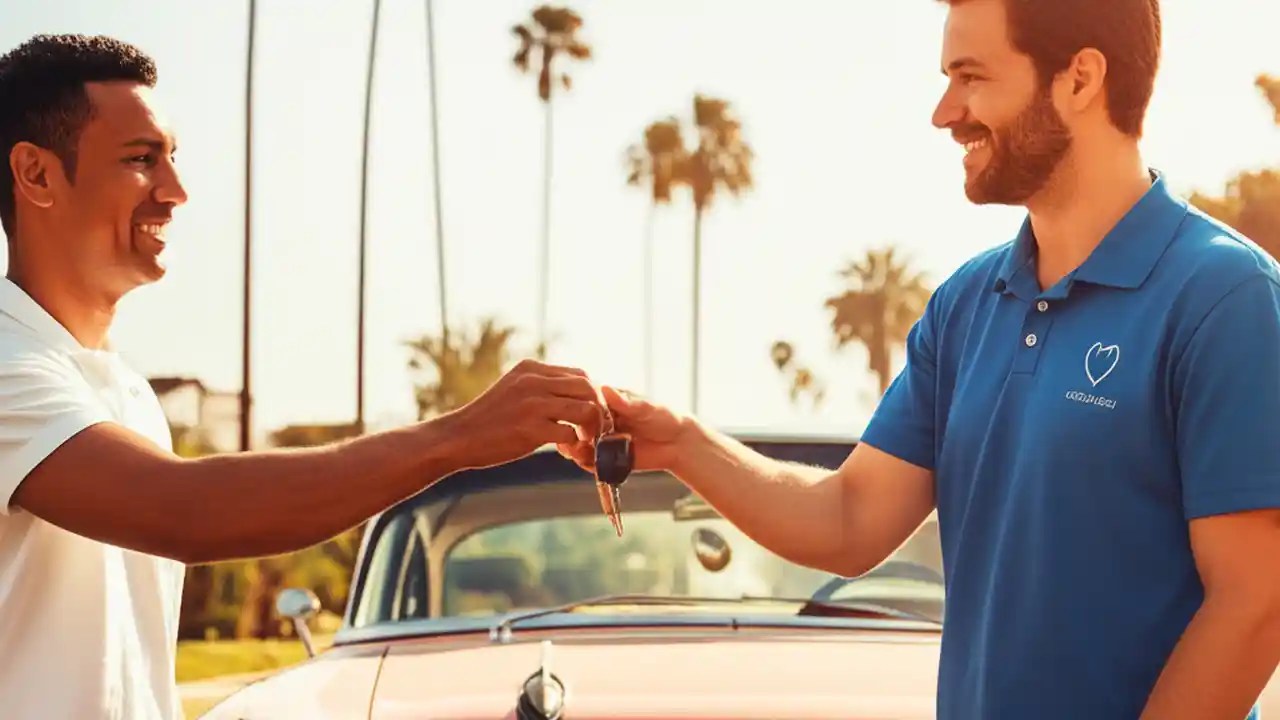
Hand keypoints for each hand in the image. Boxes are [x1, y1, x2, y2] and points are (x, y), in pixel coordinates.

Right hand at [449, 359, 604, 469]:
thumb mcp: (513, 389)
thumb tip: (574, 395)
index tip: (591, 414)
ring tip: (583, 441)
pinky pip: (570, 434)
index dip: (593, 396)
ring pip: (586, 409)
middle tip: (594, 429)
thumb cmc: (488, 419)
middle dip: (599, 410)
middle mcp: (534, 381)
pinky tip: (564, 450)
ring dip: (591, 428)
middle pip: (589, 388)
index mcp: (531, 368)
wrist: (457, 437)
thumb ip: (541, 387)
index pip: (580, 374)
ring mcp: (533, 404)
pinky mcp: (530, 429)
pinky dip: (574, 445)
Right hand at [557, 386, 690, 473]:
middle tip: (573, 438)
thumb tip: (606, 389)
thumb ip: (627, 403)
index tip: (575, 416)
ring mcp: (604, 440)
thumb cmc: (666, 417)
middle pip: (578, 424)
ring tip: (577, 451)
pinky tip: (586, 461)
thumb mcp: (647, 407)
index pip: (585, 402)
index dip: (577, 408)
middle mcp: (603, 420)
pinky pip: (591, 462)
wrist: (679, 444)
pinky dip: (585, 462)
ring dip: (574, 448)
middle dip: (572, 431)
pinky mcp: (609, 458)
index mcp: (609, 402)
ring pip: (580, 443)